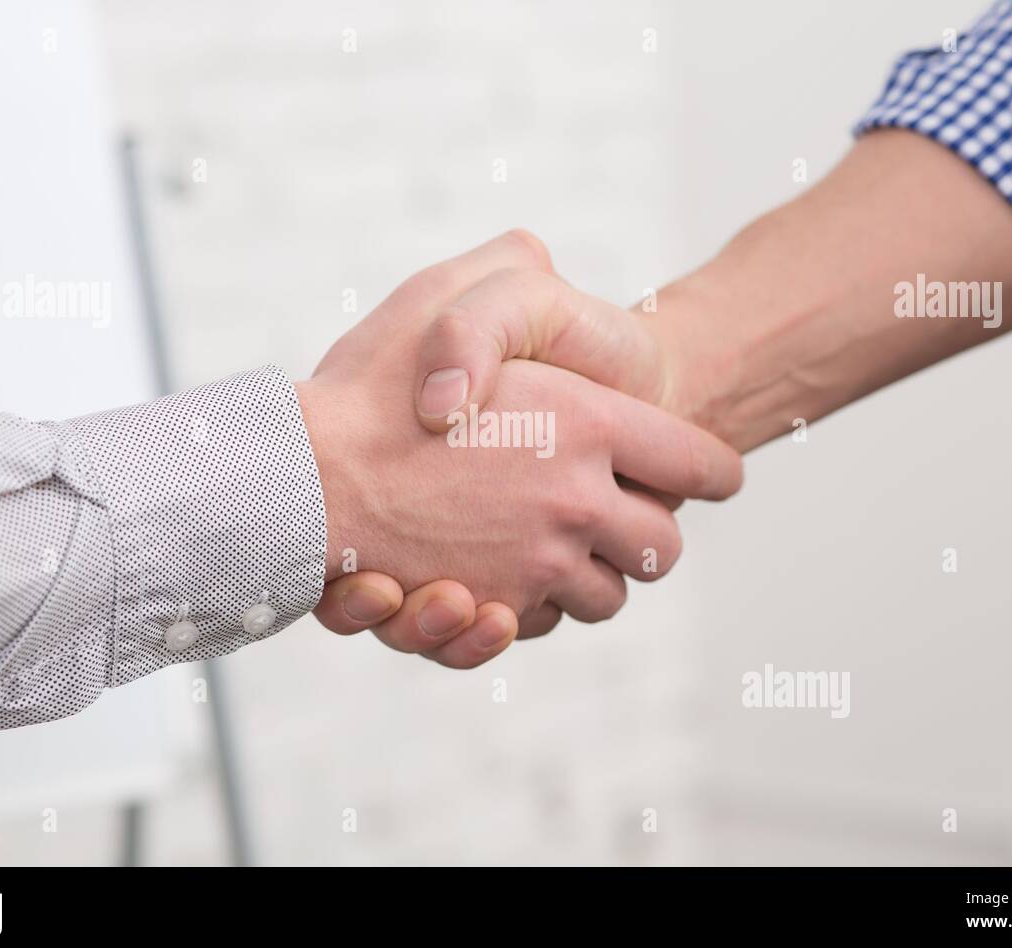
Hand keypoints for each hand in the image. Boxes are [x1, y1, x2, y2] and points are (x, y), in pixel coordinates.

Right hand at [298, 231, 742, 666]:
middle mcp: (576, 500)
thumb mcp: (446, 290)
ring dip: (592, 577)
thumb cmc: (369, 380)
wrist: (298, 476)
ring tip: (555, 545)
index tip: (712, 473)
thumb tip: (544, 256)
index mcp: (588, 422)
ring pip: (608, 596)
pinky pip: (542, 626)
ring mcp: (537, 563)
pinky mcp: (494, 610)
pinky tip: (506, 580)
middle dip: (650, 534)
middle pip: (661, 546)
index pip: (699, 464)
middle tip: (622, 512)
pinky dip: (534, 611)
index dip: (710, 469)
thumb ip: (508, 269)